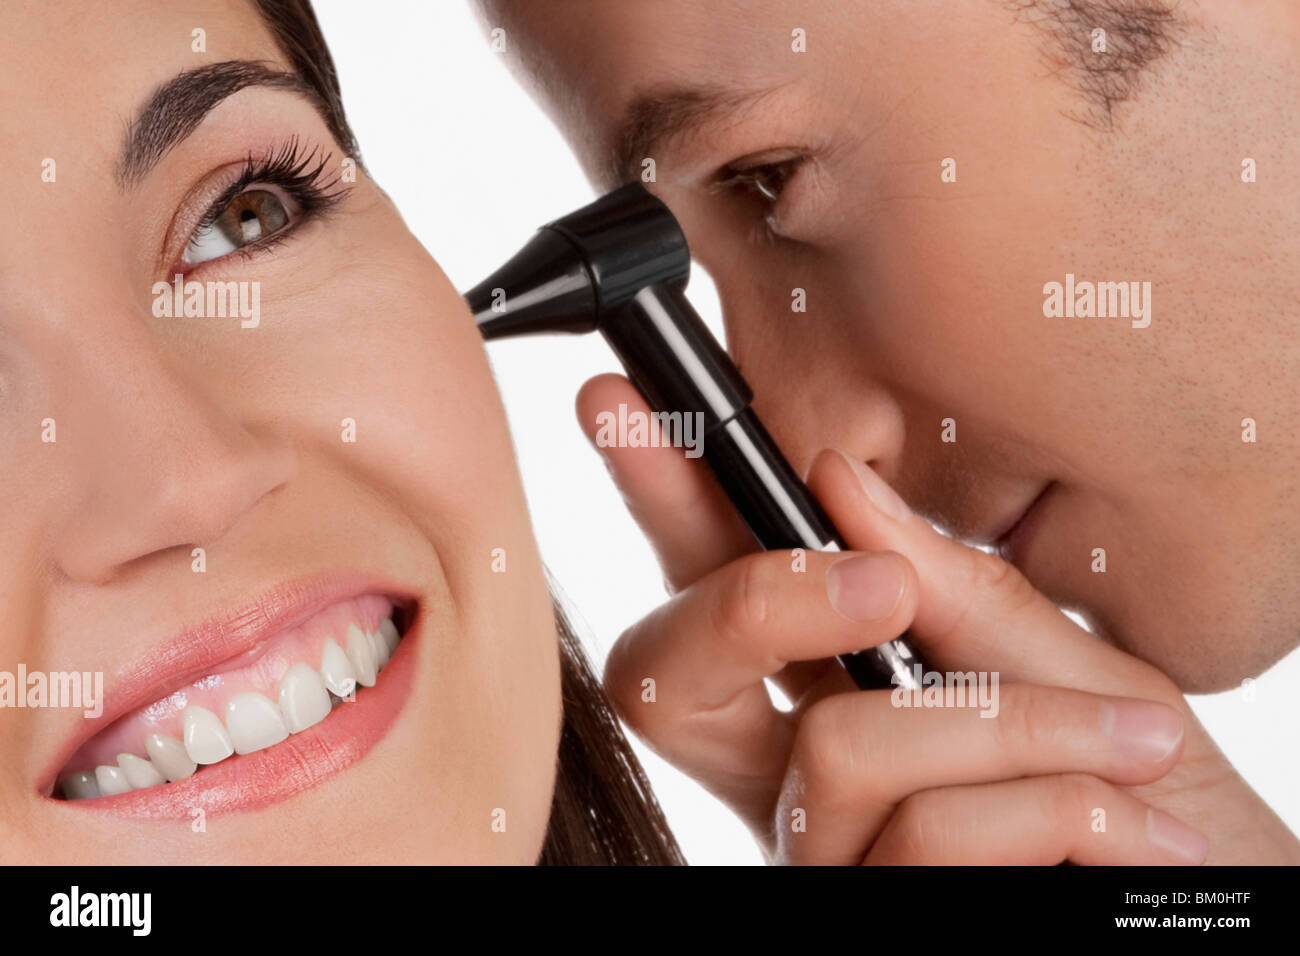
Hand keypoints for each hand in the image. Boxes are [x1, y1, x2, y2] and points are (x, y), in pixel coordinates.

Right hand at [578, 374, 1299, 863]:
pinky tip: (1131, 831)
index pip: (707, 584)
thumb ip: (958, 589)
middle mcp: (792, 776)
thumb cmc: (1153, 796)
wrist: (1224, 907)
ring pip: (836, 747)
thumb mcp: (1080, 671)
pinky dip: (1055, 805)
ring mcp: (825, 854)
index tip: (622, 405)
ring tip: (1130, 744)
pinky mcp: (867, 912)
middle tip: (878, 589)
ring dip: (1002, 724)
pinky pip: (927, 831)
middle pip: (663, 678)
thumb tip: (835, 481)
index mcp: (828, 691)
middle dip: (754, 603)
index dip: (655, 500)